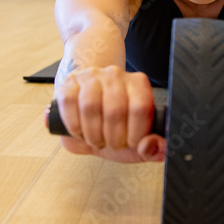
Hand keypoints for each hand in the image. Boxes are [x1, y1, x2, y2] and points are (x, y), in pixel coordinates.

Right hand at [48, 65, 164, 162]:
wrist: (88, 112)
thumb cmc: (115, 127)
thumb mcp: (137, 141)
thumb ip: (153, 148)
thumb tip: (151, 146)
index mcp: (138, 84)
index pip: (141, 108)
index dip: (135, 133)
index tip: (131, 143)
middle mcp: (116, 75)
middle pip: (115, 110)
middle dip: (112, 138)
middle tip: (111, 144)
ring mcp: (91, 76)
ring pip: (90, 106)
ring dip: (92, 133)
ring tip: (96, 139)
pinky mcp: (70, 83)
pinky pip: (69, 103)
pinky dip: (74, 125)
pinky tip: (80, 131)